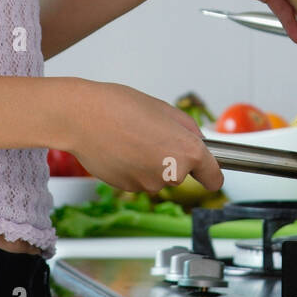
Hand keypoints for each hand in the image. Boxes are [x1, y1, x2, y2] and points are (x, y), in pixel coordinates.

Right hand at [63, 80, 223, 195]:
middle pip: (182, 173)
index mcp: (187, 152)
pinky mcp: (128, 188)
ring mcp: (148, 184)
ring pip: (158, 176)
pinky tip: (121, 149)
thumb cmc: (120, 107)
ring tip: (132, 138)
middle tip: (153, 134)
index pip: (214, 178)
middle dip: (172, 157)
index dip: (211, 172)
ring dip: (151, 162)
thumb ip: (188, 130)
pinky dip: (133, 168)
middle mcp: (171, 174)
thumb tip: (198, 142)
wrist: (82, 117)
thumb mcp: (165, 110)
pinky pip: (139, 179)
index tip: (208, 171)